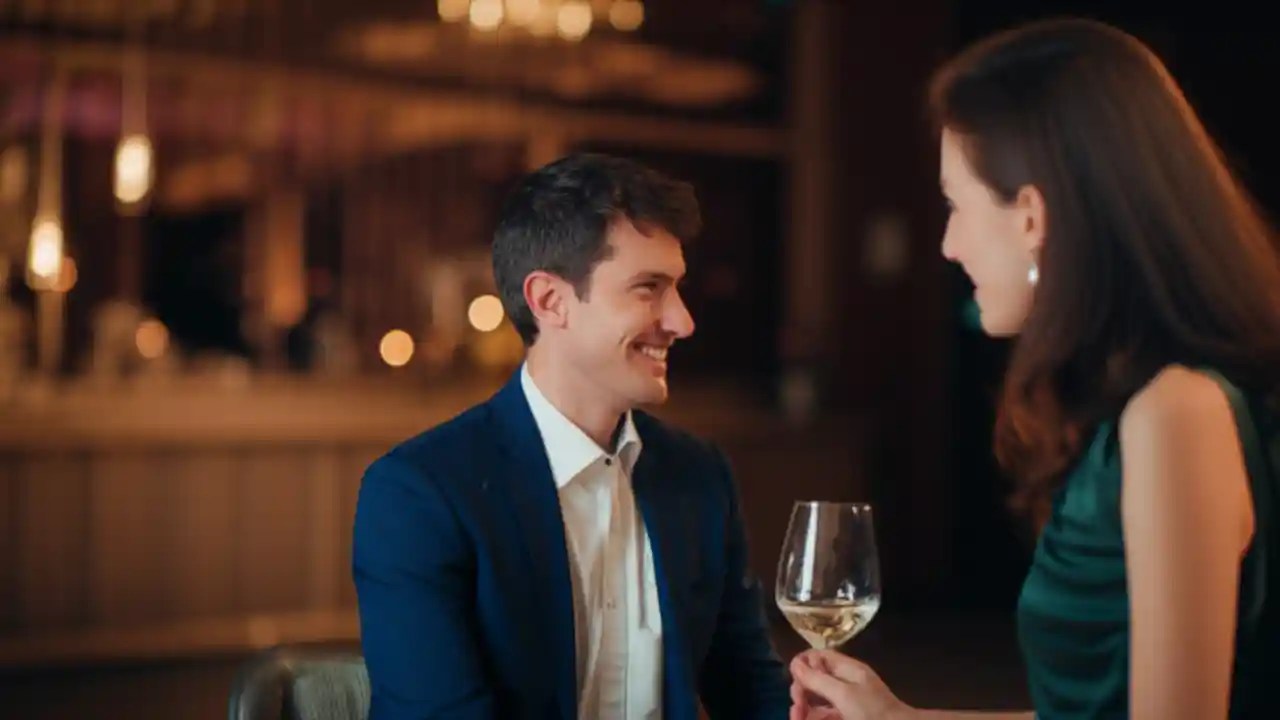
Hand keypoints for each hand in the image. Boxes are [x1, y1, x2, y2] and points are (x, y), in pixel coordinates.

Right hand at [788, 650, 914, 719]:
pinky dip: (812, 717)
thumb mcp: (844, 694)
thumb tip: (794, 663)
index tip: (796, 681)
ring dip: (803, 709)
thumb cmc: (873, 712)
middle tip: (797, 708)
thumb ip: (818, 679)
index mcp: (846, 669)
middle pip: (813, 680)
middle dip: (801, 692)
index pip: (818, 656)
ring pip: (816, 701)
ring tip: (797, 718)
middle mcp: (844, 682)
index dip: (803, 665)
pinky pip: (823, 715)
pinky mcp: (844, 718)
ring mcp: (845, 703)